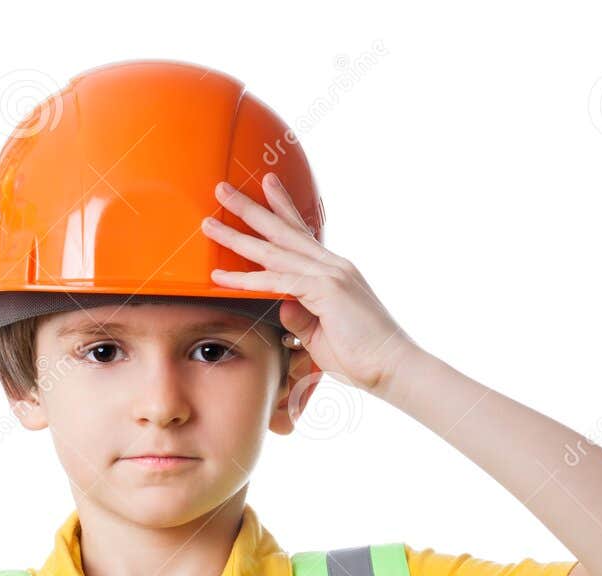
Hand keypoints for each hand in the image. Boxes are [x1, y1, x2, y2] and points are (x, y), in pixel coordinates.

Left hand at [201, 174, 419, 393]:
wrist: (392, 366)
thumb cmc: (361, 356)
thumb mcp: (320, 334)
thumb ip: (300, 317)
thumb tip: (282, 307)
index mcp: (333, 271)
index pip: (301, 233)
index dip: (281, 207)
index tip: (266, 184)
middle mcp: (331, 265)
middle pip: (283, 230)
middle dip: (250, 207)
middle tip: (222, 189)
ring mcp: (329, 274)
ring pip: (274, 250)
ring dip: (238, 235)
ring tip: (209, 223)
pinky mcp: (325, 290)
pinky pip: (277, 281)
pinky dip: (247, 280)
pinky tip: (221, 277)